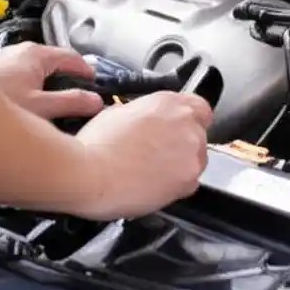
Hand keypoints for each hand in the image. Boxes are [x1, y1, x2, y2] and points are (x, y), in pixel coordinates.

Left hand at [0, 42, 102, 119]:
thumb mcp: (41, 107)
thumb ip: (72, 103)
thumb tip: (95, 101)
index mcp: (36, 55)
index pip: (74, 58)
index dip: (89, 74)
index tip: (97, 88)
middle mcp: (19, 53)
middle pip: (54, 66)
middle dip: (67, 84)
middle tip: (78, 103)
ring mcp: (4, 63)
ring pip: (35, 76)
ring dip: (46, 91)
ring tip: (52, 112)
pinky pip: (20, 82)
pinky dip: (29, 95)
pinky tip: (26, 112)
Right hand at [74, 92, 212, 219]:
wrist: (90, 174)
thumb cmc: (96, 144)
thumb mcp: (118, 112)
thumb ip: (144, 114)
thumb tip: (146, 122)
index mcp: (169, 102)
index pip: (199, 108)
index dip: (189, 120)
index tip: (179, 130)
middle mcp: (186, 123)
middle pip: (198, 135)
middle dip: (182, 145)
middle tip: (157, 155)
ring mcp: (191, 151)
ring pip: (196, 160)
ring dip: (180, 165)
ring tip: (151, 173)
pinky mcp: (189, 178)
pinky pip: (190, 183)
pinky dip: (175, 186)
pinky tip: (152, 185)